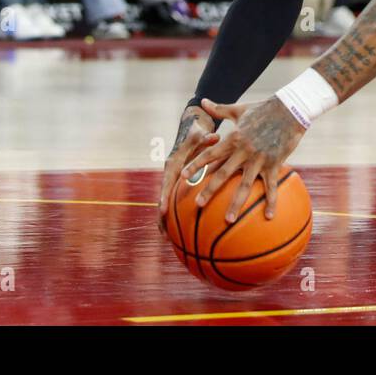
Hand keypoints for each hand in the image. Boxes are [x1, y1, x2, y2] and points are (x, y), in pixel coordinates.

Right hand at [157, 105, 213, 233]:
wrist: (191, 134)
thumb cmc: (198, 134)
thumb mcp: (200, 134)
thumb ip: (206, 138)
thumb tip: (214, 137)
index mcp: (172, 164)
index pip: (166, 183)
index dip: (163, 196)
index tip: (162, 209)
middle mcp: (169, 175)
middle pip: (162, 198)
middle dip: (161, 216)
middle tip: (162, 232)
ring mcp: (172, 182)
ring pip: (167, 204)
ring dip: (166, 221)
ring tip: (168, 240)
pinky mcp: (178, 187)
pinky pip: (176, 203)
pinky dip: (176, 216)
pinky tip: (181, 232)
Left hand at [181, 98, 304, 221]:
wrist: (291, 109)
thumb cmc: (263, 108)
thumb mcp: (239, 109)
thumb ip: (219, 108)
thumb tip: (202, 101)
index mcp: (233, 138)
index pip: (210, 154)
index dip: (196, 165)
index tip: (184, 176)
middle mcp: (244, 151)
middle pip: (223, 174)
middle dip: (209, 190)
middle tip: (198, 205)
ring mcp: (259, 159)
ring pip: (244, 185)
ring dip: (235, 204)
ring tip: (227, 220)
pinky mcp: (274, 164)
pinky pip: (271, 187)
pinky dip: (270, 202)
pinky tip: (268, 216)